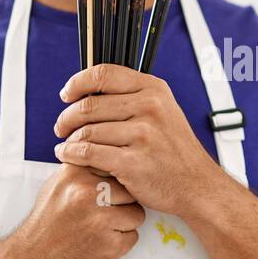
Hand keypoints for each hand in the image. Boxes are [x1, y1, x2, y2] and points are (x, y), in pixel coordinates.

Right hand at [3, 164, 144, 258]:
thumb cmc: (46, 223)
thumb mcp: (56, 186)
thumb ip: (81, 170)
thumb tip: (106, 156)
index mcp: (76, 175)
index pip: (114, 167)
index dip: (114, 182)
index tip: (107, 192)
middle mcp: (88, 194)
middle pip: (130, 191)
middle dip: (122, 203)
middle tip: (104, 215)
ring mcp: (100, 220)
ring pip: (136, 214)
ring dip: (124, 224)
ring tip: (101, 230)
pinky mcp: (109, 245)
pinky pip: (132, 237)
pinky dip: (120, 243)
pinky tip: (99, 244)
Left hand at [53, 63, 225, 217]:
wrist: (195, 184)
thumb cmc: (174, 150)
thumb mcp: (163, 110)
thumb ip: (131, 97)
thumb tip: (89, 90)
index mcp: (154, 89)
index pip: (103, 74)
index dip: (77, 82)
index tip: (67, 94)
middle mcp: (150, 107)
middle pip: (89, 105)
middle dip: (67, 117)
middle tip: (61, 126)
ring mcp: (142, 135)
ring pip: (87, 131)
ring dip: (70, 139)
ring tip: (67, 145)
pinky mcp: (132, 162)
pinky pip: (89, 153)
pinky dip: (72, 154)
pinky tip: (68, 156)